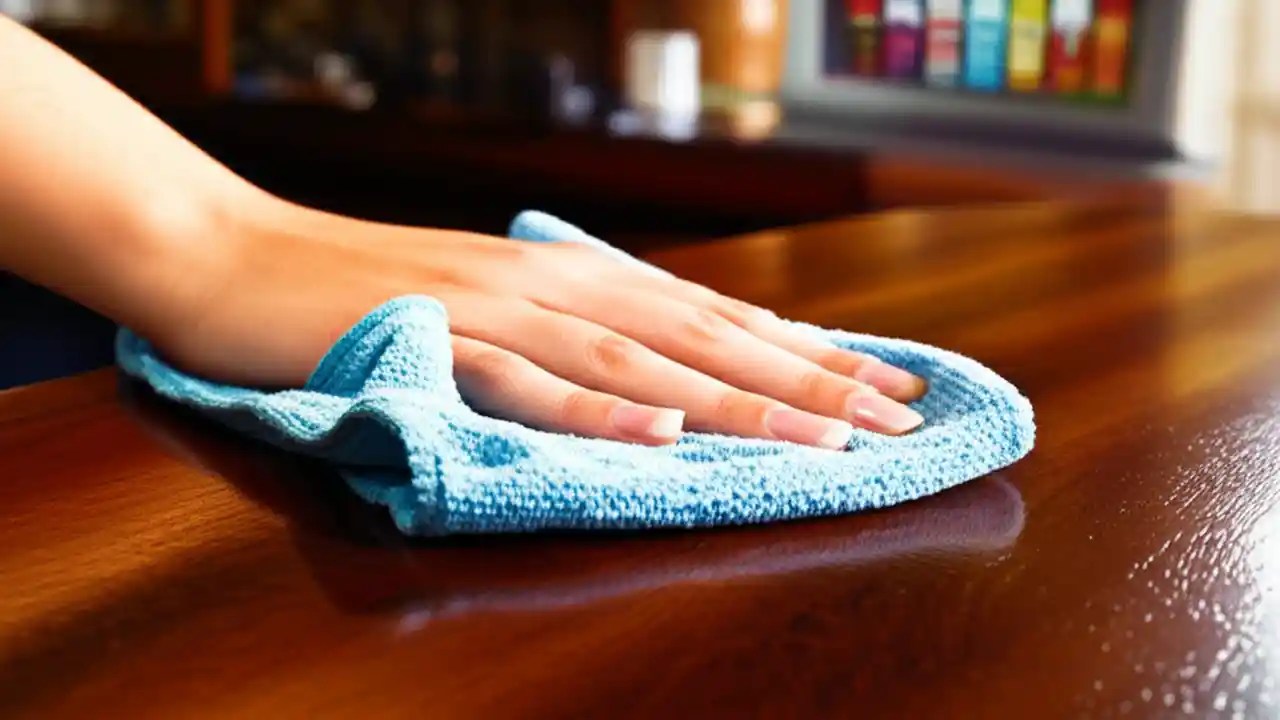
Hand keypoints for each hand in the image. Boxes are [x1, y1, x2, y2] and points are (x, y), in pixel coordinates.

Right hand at [151, 201, 926, 448]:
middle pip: (700, 335)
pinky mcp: (429, 342)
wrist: (232, 259)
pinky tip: (660, 434)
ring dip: (737, 398)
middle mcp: (550, 284)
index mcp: (568, 276)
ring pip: (637, 359)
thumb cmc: (363, 289)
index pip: (710, 314)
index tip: (884, 381)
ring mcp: (492, 310)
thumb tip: (654, 372)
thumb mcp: (486, 303)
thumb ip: (566, 329)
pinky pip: (522, 381)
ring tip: (826, 435)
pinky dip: (593, 409)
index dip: (803, 348)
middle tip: (900, 414)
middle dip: (809, 378)